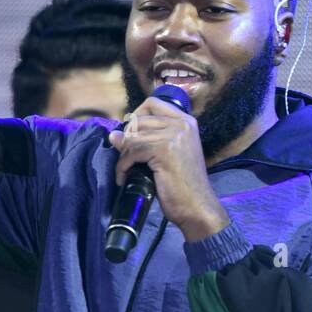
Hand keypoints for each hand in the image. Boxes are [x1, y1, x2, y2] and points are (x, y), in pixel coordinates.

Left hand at [107, 96, 227, 239]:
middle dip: (126, 140)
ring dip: (123, 156)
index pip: (152, 103)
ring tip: (124, 172)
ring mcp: (174, 135)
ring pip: (133, 137)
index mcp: (186, 122)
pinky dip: (123, 166)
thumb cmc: (184, 186)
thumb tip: (114, 135)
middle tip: (126, 160)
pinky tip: (124, 178)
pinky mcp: (164, 150)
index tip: (130, 136)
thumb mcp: (167, 157)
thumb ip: (147, 142)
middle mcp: (182, 124)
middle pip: (138, 120)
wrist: (197, 208)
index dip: (135, 116)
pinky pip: (132, 152)